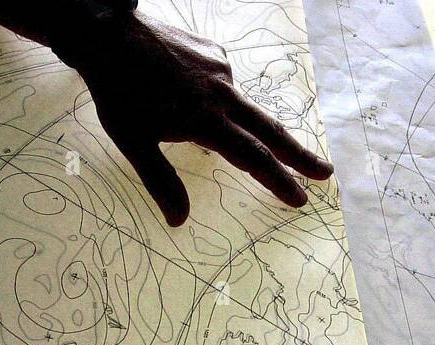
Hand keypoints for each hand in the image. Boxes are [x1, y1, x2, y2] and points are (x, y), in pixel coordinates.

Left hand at [56, 11, 333, 225]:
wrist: (108, 33)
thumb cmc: (118, 93)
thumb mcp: (133, 142)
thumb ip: (161, 181)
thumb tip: (178, 221)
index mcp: (206, 121)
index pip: (253, 158)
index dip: (279, 181)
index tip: (300, 198)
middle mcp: (222, 95)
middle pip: (270, 131)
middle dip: (300, 155)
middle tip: (326, 173)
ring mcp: (220, 71)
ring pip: (246, 108)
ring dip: (254, 127)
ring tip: (222, 127)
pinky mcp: (213, 54)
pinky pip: (225, 84)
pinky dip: (220, 99)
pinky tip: (193, 95)